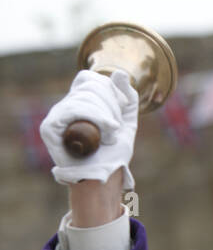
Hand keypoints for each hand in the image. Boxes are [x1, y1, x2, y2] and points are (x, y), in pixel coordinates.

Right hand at [39, 68, 137, 188]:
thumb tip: (119, 73)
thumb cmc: (113, 152)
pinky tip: (102, 136)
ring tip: (108, 139)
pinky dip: (93, 119)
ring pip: (85, 98)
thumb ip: (127, 95)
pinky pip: (74, 110)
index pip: (90, 79)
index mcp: (79, 100)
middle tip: (114, 132)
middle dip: (111, 108)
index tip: (120, 113)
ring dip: (106, 119)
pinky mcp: (49, 128)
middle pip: (90, 87)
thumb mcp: (126, 120)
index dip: (109, 91)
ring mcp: (56, 116)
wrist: (105, 176)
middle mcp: (65, 105)